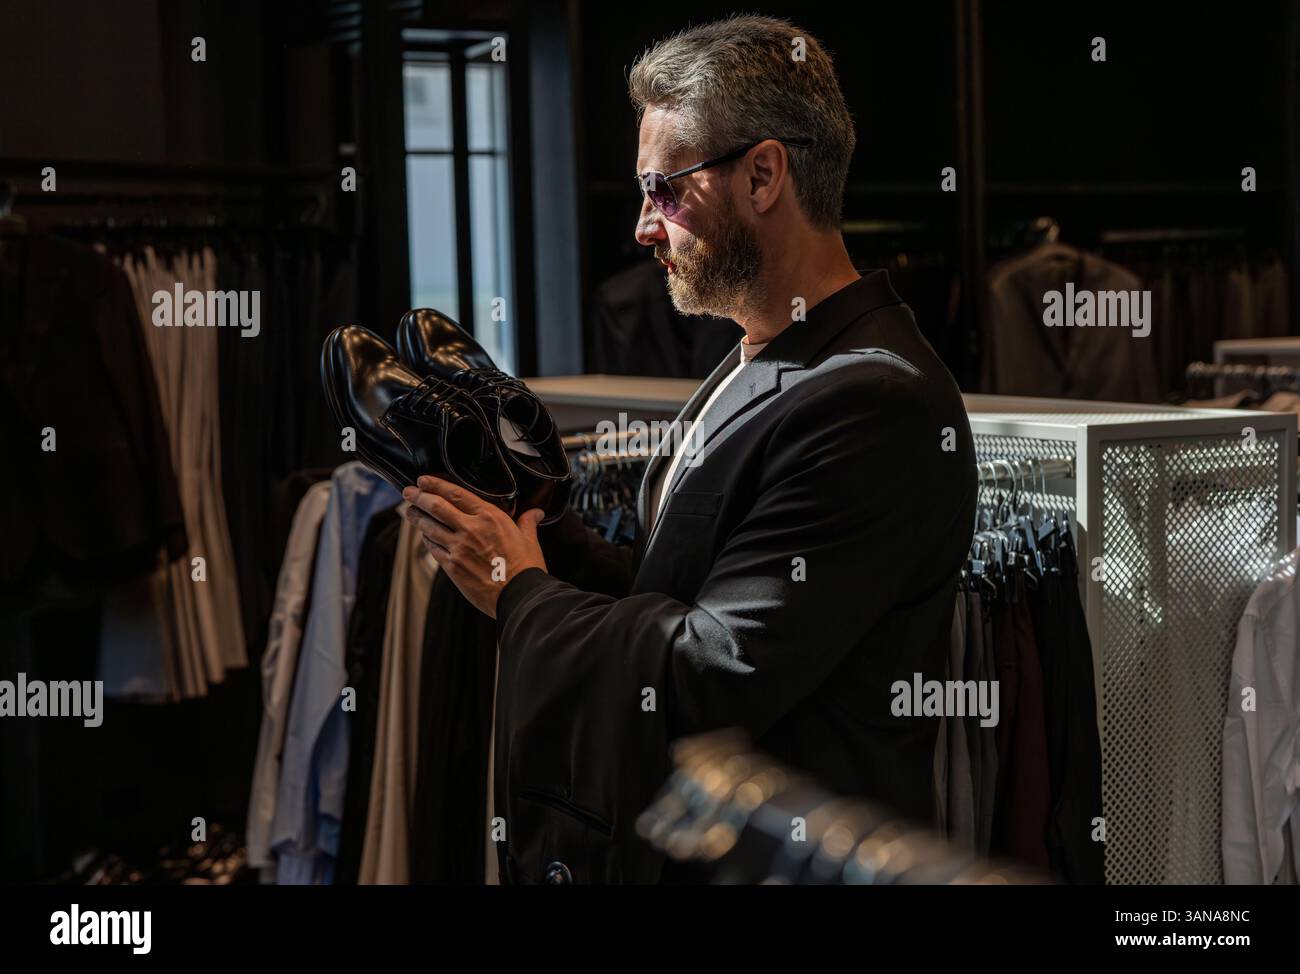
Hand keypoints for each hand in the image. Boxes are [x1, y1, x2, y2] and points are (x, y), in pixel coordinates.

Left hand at [402, 475, 546, 618]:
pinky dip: (427, 540)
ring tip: (410, 511)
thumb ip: (527, 522)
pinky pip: (433, 549)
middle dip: (419, 497)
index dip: (436, 485)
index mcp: (490, 517)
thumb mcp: (529, 539)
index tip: (424, 480)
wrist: (519, 594)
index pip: (456, 494)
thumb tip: (536, 512)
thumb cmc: (526, 568)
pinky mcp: (452, 566)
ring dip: (417, 517)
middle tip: (408, 492)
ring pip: (430, 527)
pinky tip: (424, 537)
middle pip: (436, 507)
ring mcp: (458, 548)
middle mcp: (470, 529)